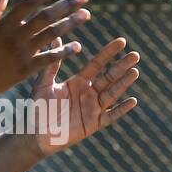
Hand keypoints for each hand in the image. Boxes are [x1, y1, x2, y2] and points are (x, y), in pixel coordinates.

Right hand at [0, 0, 91, 98]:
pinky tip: (78, 46)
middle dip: (66, 5)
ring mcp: (22, 53)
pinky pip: (49, 59)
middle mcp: (15, 37)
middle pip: (46, 17)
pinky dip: (63, 52)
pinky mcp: (26, 70)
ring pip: (51, 35)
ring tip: (86, 15)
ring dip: (70, 24)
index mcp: (4, 24)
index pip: (30, 2)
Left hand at [30, 36, 139, 154]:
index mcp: (78, 82)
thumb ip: (52, 63)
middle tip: (135, 55)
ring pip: (112, 93)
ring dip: (124, 83)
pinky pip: (111, 116)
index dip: (109, 53)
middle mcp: (88, 93)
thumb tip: (55, 38)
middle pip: (109, 77)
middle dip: (122, 66)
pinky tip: (133, 101)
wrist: (36, 134)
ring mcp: (93, 109)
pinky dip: (122, 109)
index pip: (97, 64)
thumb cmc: (38, 108)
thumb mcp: (44, 83)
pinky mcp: (94, 124)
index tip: (122, 41)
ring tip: (135, 71)